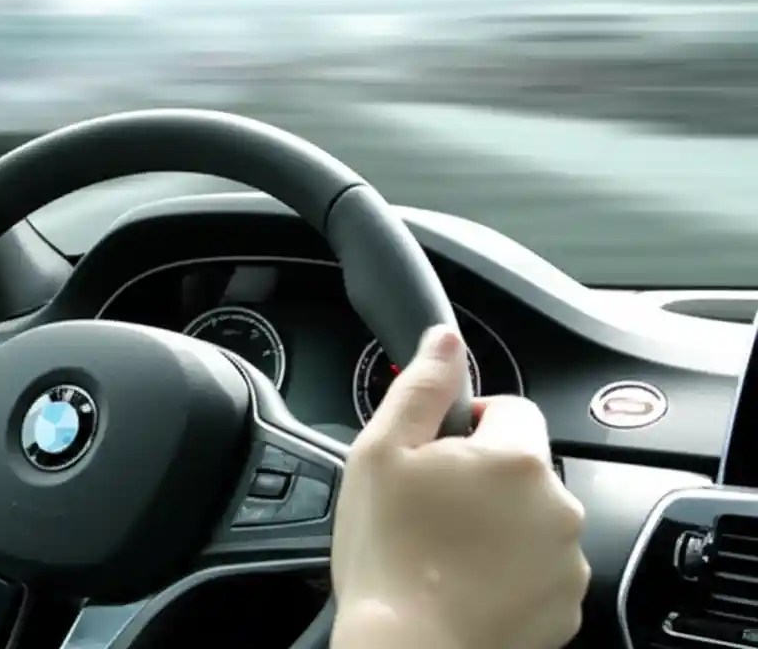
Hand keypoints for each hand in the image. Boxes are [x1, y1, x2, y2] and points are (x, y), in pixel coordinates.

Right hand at [331, 327, 588, 648]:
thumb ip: (421, 388)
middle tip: (430, 509)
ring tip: (444, 552)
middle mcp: (557, 505)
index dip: (467, 426)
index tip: (436, 457)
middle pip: (522, 466)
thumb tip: (444, 340)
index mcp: (515, 458)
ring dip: (499, 525)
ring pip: (531, 518)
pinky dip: (509, 571)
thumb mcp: (380, 453)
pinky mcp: (565, 605)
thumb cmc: (387, 556)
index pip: (510, 407)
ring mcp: (566, 561)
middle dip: (482, 479)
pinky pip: (539, 568)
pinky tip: (464, 583)